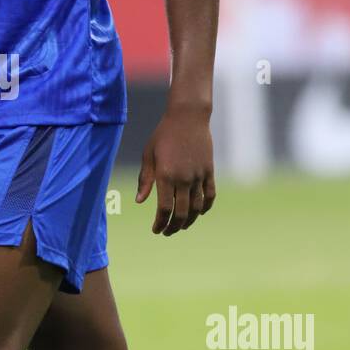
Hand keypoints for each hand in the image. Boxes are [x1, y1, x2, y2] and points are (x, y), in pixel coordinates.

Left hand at [135, 107, 215, 235]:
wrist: (188, 117)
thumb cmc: (163, 135)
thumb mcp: (149, 155)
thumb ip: (145, 179)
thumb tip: (140, 201)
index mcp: (165, 175)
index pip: (164, 209)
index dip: (160, 223)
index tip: (156, 229)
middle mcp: (183, 178)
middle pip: (181, 213)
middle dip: (174, 227)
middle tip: (167, 232)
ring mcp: (198, 175)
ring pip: (196, 207)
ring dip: (189, 221)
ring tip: (181, 226)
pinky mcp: (209, 171)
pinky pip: (210, 195)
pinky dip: (205, 207)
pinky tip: (199, 213)